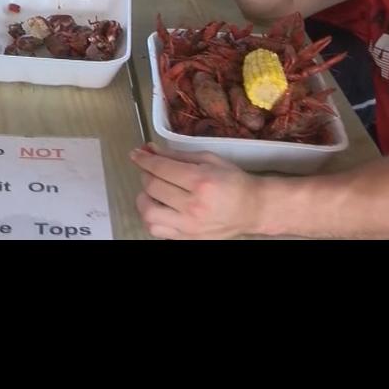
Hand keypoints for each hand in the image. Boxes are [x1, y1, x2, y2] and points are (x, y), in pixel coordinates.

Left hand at [132, 144, 262, 238]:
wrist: (252, 209)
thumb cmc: (233, 182)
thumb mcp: (209, 160)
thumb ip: (177, 156)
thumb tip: (150, 150)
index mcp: (201, 182)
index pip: (161, 168)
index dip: (144, 159)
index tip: (136, 154)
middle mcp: (194, 206)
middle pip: (152, 187)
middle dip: (146, 174)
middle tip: (150, 169)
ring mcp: (190, 226)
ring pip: (148, 213)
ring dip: (144, 198)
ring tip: (153, 192)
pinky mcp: (188, 238)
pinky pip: (156, 230)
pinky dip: (152, 217)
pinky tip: (160, 208)